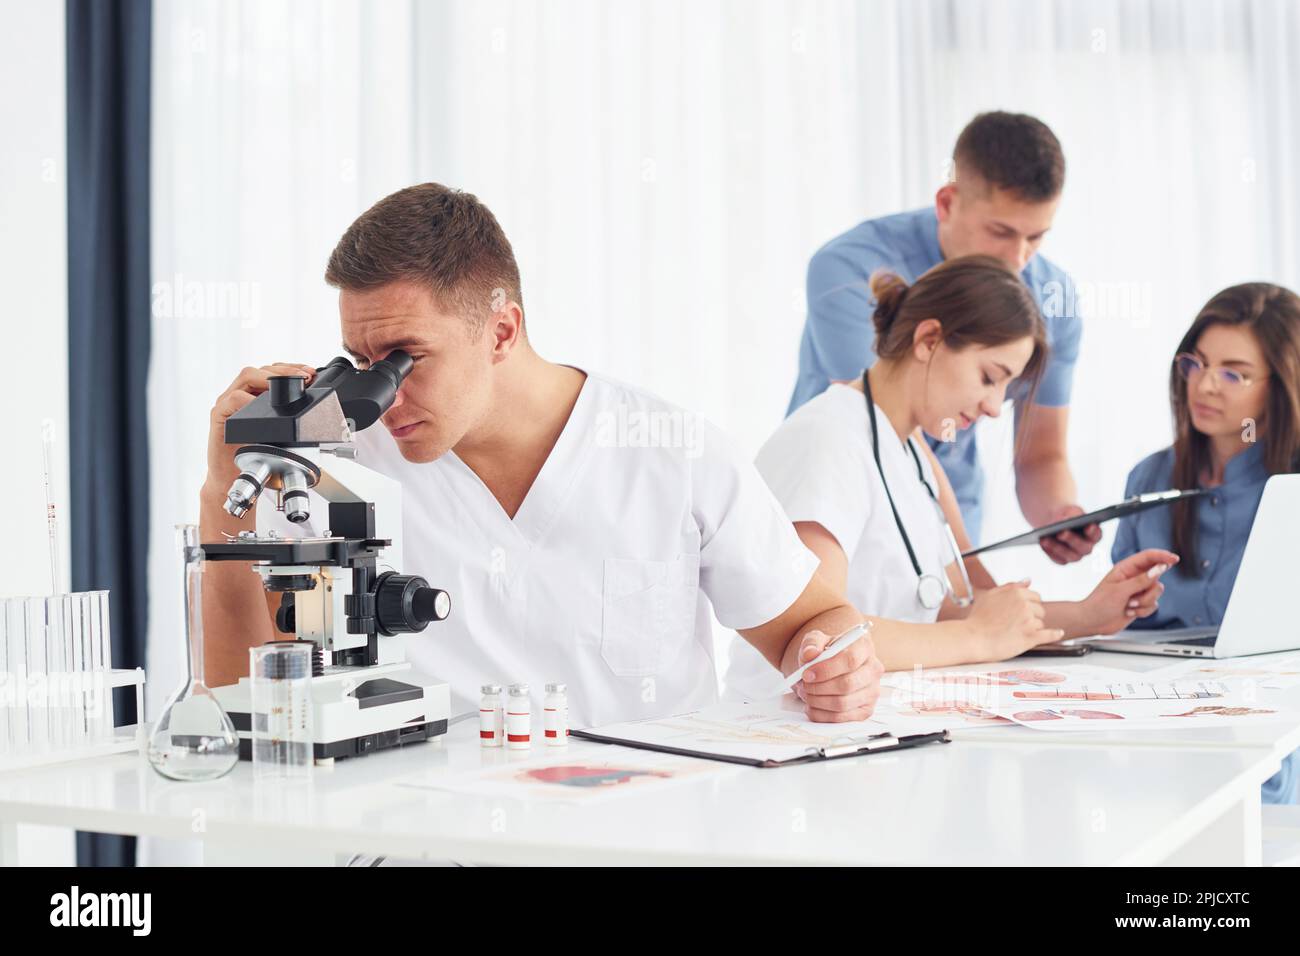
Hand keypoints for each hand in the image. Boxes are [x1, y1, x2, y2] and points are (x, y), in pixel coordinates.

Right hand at [204, 363, 317, 500]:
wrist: (231, 476)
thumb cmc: (255, 453)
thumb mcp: (278, 432)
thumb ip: (288, 417)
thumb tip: (317, 409)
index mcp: (254, 394)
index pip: (273, 371)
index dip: (292, 368)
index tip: (310, 372)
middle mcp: (240, 393)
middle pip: (262, 369)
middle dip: (286, 371)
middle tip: (304, 377)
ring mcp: (228, 402)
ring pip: (247, 376)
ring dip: (270, 378)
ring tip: (286, 385)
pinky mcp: (219, 414)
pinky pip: (233, 399)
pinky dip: (248, 400)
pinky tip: (262, 407)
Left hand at [792, 624, 883, 721]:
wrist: (832, 665)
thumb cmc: (827, 652)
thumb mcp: (816, 640)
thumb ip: (811, 644)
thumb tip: (810, 654)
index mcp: (864, 646)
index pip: (850, 660)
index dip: (826, 669)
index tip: (807, 673)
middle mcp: (873, 669)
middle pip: (847, 684)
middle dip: (818, 688)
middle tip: (802, 685)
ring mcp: (872, 691)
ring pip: (843, 704)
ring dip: (817, 701)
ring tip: (805, 693)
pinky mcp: (866, 710)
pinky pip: (841, 718)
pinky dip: (821, 714)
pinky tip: (811, 705)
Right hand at [967, 580, 1063, 658]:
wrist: (972, 638)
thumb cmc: (978, 618)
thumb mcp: (990, 595)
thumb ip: (1011, 586)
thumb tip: (1028, 580)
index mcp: (1016, 593)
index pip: (1035, 597)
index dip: (1028, 605)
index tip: (1020, 612)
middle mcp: (1025, 605)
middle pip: (1040, 610)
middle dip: (1031, 616)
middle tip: (1015, 624)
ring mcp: (1029, 621)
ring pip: (1040, 623)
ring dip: (1032, 628)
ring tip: (1014, 633)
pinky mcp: (1031, 637)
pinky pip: (1049, 634)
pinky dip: (1054, 634)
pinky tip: (1058, 633)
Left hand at [1038, 504, 1100, 564]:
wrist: (1056, 522)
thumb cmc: (1067, 515)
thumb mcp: (1070, 511)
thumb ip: (1071, 514)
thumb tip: (1064, 520)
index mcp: (1094, 534)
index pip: (1096, 535)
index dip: (1093, 532)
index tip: (1088, 526)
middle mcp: (1087, 548)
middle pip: (1083, 547)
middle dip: (1072, 540)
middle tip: (1061, 533)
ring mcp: (1076, 556)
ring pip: (1070, 556)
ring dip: (1057, 547)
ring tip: (1045, 538)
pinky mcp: (1063, 560)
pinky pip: (1057, 559)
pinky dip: (1049, 551)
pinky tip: (1042, 542)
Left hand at [1080, 549, 1178, 634]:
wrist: (1093, 623)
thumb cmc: (1099, 604)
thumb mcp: (1120, 590)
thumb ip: (1141, 580)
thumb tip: (1159, 569)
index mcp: (1125, 569)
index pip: (1148, 557)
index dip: (1162, 556)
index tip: (1174, 559)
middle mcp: (1133, 578)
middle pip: (1156, 576)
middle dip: (1149, 590)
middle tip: (1132, 597)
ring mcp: (1138, 591)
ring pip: (1156, 592)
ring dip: (1144, 602)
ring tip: (1128, 606)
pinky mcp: (1141, 603)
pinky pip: (1154, 605)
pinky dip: (1143, 611)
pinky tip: (1129, 612)